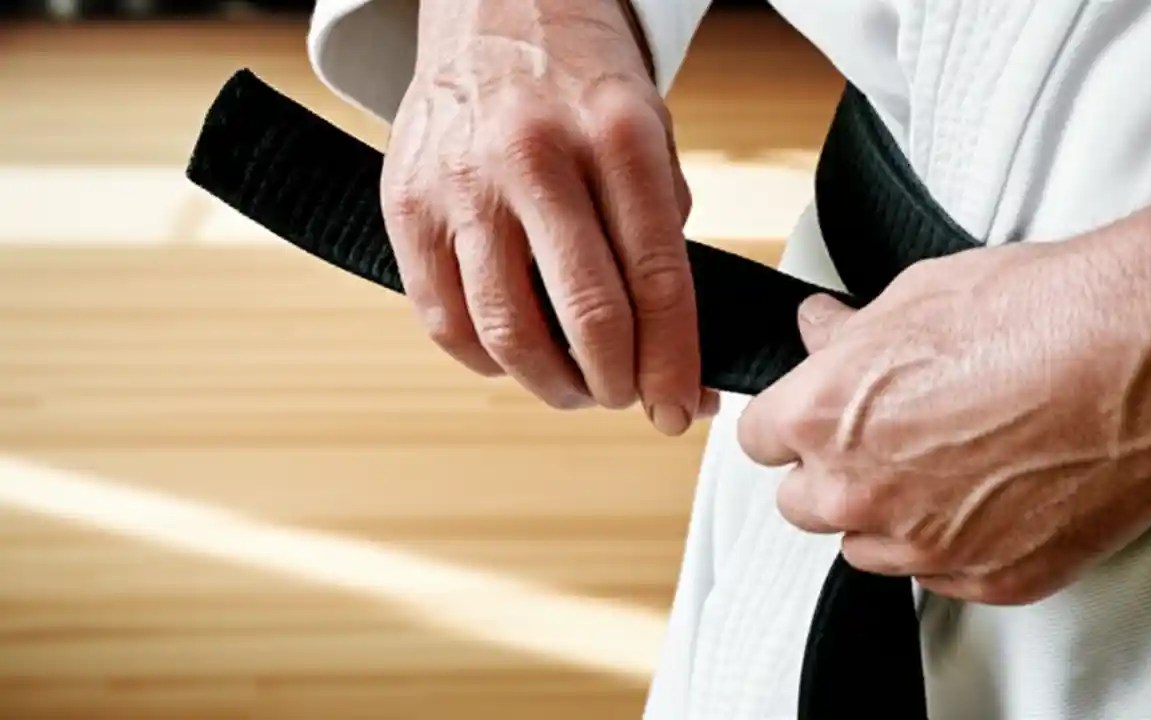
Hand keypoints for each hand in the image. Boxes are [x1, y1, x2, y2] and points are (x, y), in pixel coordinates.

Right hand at [381, 0, 713, 433]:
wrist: (493, 9)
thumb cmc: (580, 83)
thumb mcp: (650, 132)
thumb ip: (661, 235)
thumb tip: (677, 353)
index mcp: (616, 135)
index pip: (658, 278)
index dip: (675, 363)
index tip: (683, 409)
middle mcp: (534, 156)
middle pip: (587, 313)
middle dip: (618, 384)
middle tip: (630, 400)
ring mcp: (461, 182)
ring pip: (508, 331)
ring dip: (552, 386)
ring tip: (577, 389)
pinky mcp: (405, 204)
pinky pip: (444, 319)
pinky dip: (486, 360)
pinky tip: (516, 357)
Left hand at [737, 203, 1150, 604]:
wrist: (1143, 354)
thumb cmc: (1039, 314)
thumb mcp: (916, 295)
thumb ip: (850, 334)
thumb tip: (822, 330)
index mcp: (824, 416)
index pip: (757, 439)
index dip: (786, 421)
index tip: (808, 417)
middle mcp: (861, 490)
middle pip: (801, 502)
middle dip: (829, 471)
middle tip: (881, 438)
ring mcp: (924, 544)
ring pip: (866, 547)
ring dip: (886, 515)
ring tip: (944, 466)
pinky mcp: (990, 577)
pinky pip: (942, 573)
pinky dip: (956, 543)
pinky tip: (993, 493)